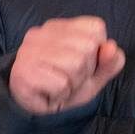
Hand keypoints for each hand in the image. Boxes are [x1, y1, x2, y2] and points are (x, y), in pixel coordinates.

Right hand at [8, 16, 124, 114]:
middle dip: (85, 70)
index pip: (96, 28)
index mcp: (61, 26)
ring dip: (73, 83)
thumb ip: (110, 61)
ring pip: (76, 65)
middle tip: (68, 77)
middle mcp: (42, 32)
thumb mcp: (96, 75)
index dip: (97, 52)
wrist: (34, 107)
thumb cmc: (65, 85)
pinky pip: (61, 84)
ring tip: (59, 84)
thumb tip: (111, 47)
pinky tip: (49, 93)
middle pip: (88, 47)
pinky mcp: (23, 71)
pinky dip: (61, 94)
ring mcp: (29, 51)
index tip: (81, 63)